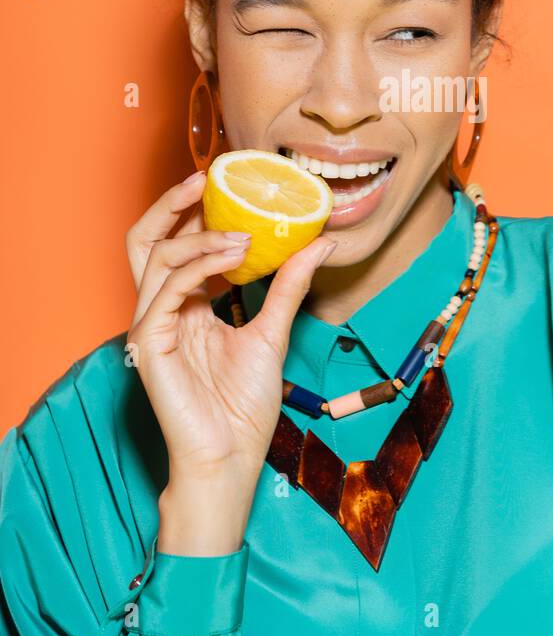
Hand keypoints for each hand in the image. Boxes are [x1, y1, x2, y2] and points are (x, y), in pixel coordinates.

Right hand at [125, 171, 335, 553]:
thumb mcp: (273, 332)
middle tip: (210, 177)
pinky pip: (166, 291)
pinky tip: (233, 256)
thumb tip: (322, 242)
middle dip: (173, 203)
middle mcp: (162, 309)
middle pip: (148, 239)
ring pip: (156, 256)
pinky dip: (198, 266)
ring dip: (199, 235)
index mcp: (186, 304)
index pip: (179, 242)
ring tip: (243, 232)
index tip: (232, 182)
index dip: (198, 209)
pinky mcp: (147, 345)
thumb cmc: (243, 408)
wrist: (231, 458)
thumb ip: (289, 286)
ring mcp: (150, 325)